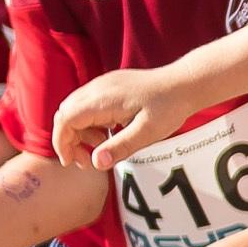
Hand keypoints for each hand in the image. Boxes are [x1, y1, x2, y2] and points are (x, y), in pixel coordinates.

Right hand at [55, 67, 196, 167]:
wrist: (185, 83)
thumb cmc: (169, 107)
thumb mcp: (147, 132)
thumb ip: (121, 147)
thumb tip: (96, 163)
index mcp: (102, 99)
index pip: (65, 119)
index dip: (62, 142)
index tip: (70, 162)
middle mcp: (98, 88)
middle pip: (66, 114)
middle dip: (70, 140)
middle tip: (87, 161)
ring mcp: (103, 85)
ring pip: (76, 109)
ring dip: (81, 132)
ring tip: (103, 148)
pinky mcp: (111, 86)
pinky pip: (89, 104)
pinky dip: (91, 122)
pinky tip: (110, 132)